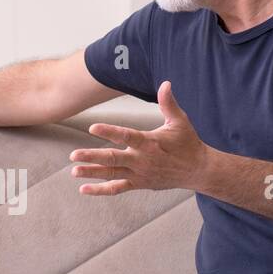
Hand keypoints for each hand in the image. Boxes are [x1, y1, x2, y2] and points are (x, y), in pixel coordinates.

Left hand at [69, 81, 209, 195]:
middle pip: (113, 159)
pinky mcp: (139, 184)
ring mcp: (139, 174)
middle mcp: (142, 160)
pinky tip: (84, 189)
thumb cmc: (188, 143)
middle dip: (92, 157)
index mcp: (149, 143)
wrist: (198, 170)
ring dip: (92, 173)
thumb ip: (168, 103)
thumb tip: (166, 83)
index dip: (109, 132)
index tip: (92, 128)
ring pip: (112, 174)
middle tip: (73, 155)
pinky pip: (117, 188)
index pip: (126, 136)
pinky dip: (101, 190)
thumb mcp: (180, 121)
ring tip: (74, 171)